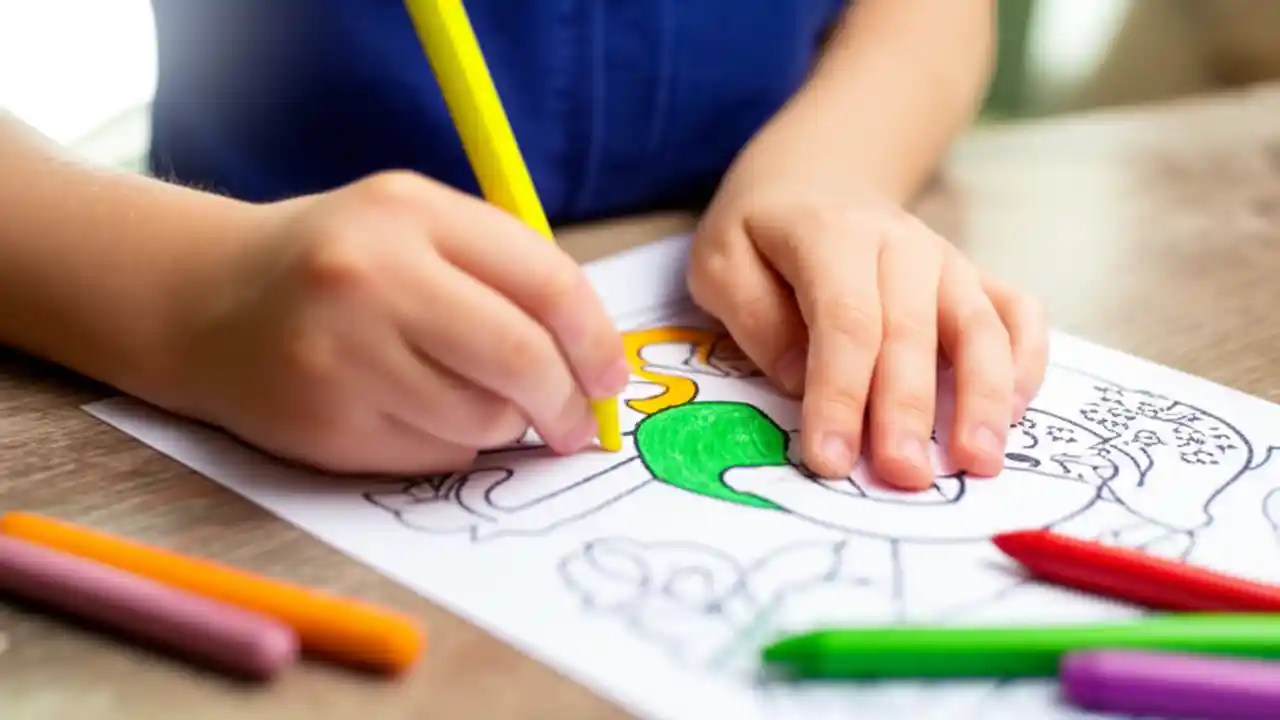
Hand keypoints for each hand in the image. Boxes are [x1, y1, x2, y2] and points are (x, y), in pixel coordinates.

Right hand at [173, 172, 628, 473]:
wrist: (207, 301)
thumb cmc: (340, 263)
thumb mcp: (418, 227)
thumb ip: (505, 272)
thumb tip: (595, 359)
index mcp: (411, 213)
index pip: (546, 283)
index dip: (596, 341)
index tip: (609, 378)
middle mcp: (372, 280)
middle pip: (521, 360)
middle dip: (567, 403)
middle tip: (577, 425)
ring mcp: (342, 357)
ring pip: (483, 420)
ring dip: (503, 424)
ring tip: (467, 398)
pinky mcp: (325, 426)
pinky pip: (435, 457)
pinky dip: (451, 446)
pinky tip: (412, 413)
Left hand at [689, 164, 1047, 489]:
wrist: (815, 178)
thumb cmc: (762, 235)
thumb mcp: (720, 262)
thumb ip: (754, 316)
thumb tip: (799, 379)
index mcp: (831, 236)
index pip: (844, 321)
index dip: (840, 394)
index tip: (831, 460)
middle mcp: (901, 244)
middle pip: (912, 333)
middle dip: (909, 411)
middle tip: (905, 476)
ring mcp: (947, 260)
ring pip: (979, 328)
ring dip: (983, 398)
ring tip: (979, 463)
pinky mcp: (976, 278)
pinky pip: (1018, 314)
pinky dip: (1027, 362)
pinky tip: (1015, 415)